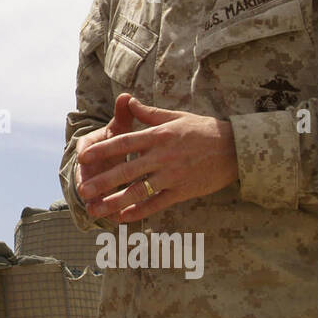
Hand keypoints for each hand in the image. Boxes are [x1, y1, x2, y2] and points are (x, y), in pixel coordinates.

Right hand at [73, 92, 138, 200]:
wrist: (110, 157)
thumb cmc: (117, 139)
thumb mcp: (119, 127)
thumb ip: (122, 114)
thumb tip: (125, 96)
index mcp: (89, 144)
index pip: (84, 147)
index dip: (83, 152)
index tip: (82, 157)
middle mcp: (85, 163)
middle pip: (82, 172)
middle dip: (83, 181)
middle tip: (83, 188)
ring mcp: (89, 179)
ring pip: (89, 191)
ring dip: (92, 200)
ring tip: (95, 210)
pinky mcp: (96, 194)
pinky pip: (99, 203)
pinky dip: (105, 210)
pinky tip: (114, 219)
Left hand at [76, 95, 237, 222]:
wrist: (235, 149)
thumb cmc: (203, 130)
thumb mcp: (175, 117)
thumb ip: (149, 113)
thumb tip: (128, 100)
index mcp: (159, 136)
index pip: (124, 143)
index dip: (102, 150)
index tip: (84, 157)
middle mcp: (163, 157)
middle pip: (127, 170)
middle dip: (103, 181)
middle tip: (82, 190)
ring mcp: (172, 176)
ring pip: (139, 191)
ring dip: (116, 201)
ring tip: (96, 209)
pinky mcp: (182, 192)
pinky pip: (156, 204)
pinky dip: (138, 211)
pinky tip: (122, 217)